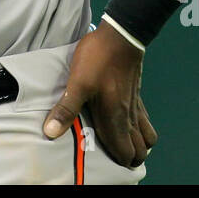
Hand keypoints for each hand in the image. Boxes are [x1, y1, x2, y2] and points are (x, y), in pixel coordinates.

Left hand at [42, 20, 157, 167]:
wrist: (121, 34)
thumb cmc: (99, 58)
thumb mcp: (77, 83)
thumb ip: (66, 109)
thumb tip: (50, 132)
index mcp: (115, 118)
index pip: (125, 152)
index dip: (119, 162)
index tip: (107, 162)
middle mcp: (129, 116)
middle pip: (141, 149)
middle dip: (131, 157)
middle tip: (114, 157)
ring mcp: (136, 105)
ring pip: (148, 136)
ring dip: (139, 144)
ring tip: (122, 144)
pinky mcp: (137, 94)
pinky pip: (146, 120)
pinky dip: (141, 129)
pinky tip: (127, 123)